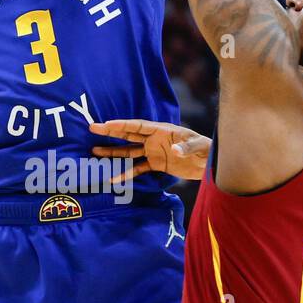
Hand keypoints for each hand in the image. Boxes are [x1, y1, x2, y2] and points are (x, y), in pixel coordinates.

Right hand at [90, 119, 210, 180]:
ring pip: (129, 151)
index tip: (106, 124)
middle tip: (93, 128)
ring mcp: (153, 151)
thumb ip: (187, 147)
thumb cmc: (206, 150)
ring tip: (95, 152)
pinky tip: (114, 178)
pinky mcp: (156, 164)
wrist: (209, 164)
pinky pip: (138, 168)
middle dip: (111, 132)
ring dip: (113, 152)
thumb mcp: (199, 147)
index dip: (122, 125)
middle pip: (128, 134)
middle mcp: (154, 139)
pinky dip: (126, 173)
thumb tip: (175, 150)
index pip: (138, 126)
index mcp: (162, 130)